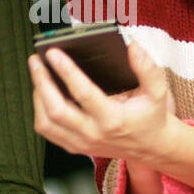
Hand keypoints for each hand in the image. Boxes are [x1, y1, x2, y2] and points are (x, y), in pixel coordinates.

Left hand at [28, 41, 177, 163]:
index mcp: (113, 119)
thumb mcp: (157, 91)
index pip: (83, 93)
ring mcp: (81, 143)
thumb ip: (147, 68)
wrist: (150, 147)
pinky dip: (40, 110)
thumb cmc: (151, 116)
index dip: (66, 71)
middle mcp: (93, 133)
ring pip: (46, 122)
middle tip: (36, 60)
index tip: (53, 52)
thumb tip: (132, 46)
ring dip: (38, 96)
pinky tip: (42, 92)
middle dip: (41, 82)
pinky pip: (47, 130)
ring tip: (38, 73)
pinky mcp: (74, 147)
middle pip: (56, 109)